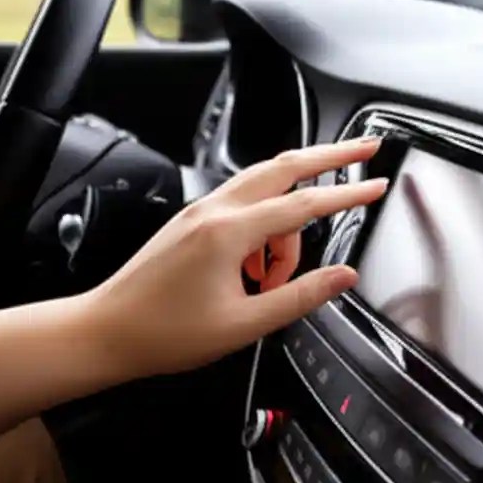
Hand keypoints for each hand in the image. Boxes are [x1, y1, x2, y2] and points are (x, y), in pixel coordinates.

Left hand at [83, 138, 386, 378]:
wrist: (104, 333)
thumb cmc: (164, 333)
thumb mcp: (244, 325)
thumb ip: (300, 296)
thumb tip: (342, 277)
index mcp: (229, 233)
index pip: (305, 204)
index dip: (349, 194)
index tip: (378, 184)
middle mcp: (214, 211)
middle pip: (285, 166)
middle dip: (331, 155)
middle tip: (366, 149)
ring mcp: (201, 212)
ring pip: (265, 187)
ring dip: (292, 212)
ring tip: (281, 274)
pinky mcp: (193, 222)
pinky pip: (244, 207)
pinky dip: (266, 227)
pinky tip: (259, 272)